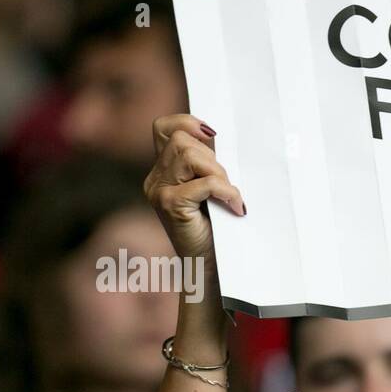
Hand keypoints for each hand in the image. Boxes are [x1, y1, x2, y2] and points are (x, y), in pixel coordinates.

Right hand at [142, 114, 245, 259]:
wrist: (211, 268)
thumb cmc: (218, 230)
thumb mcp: (213, 190)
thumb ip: (209, 166)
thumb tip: (221, 138)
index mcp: (163, 171)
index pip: (163, 127)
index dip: (187, 122)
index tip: (212, 135)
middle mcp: (155, 178)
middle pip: (181, 140)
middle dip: (211, 158)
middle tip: (226, 186)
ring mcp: (159, 191)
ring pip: (189, 155)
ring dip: (218, 173)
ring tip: (228, 197)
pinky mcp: (169, 204)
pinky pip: (204, 183)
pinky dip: (225, 192)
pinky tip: (235, 207)